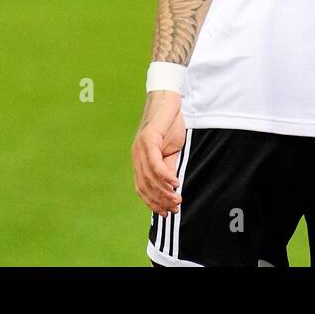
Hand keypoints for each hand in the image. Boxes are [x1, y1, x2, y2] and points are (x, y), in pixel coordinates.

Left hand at [132, 91, 185, 214]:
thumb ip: (169, 168)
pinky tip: (175, 183)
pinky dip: (165, 176)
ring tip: (177, 199)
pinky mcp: (148, 138)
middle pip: (145, 186)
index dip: (153, 202)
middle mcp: (136, 155)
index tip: (166, 213)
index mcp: (139, 159)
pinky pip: (155, 163)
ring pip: (150, 177)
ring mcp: (140, 147)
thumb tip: (172, 189)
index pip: (142, 188)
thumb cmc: (169, 125)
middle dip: (160, 201)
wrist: (168, 100)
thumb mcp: (171, 151)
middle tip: (175, 208)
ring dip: (164, 192)